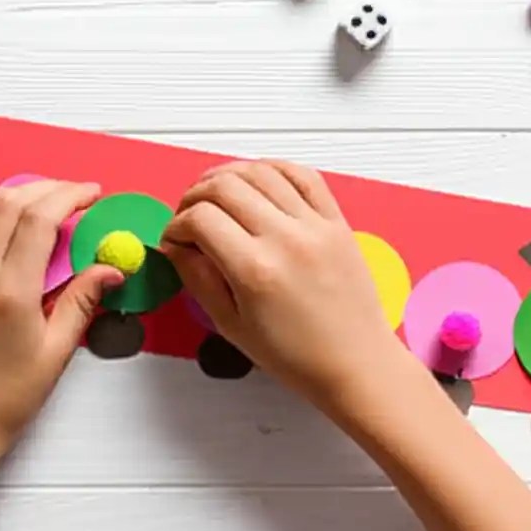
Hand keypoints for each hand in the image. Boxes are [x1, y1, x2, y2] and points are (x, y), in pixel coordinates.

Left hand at [0, 180, 123, 459]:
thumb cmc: (6, 398)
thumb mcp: (55, 353)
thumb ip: (81, 302)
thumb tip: (111, 268)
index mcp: (10, 292)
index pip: (39, 219)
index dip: (68, 196)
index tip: (90, 193)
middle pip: (7, 204)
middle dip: (43, 188)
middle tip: (68, 193)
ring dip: (5, 194)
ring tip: (31, 200)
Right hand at [161, 160, 405, 405]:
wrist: (356, 363)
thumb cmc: (295, 356)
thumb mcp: (231, 326)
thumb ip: (199, 280)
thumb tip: (177, 247)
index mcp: (255, 270)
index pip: (200, 218)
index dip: (176, 225)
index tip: (175, 240)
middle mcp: (285, 238)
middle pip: (224, 186)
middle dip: (194, 196)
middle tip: (188, 216)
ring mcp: (315, 225)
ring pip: (260, 171)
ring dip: (227, 175)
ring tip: (214, 193)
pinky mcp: (337, 220)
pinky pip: (302, 174)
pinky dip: (272, 167)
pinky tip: (256, 179)